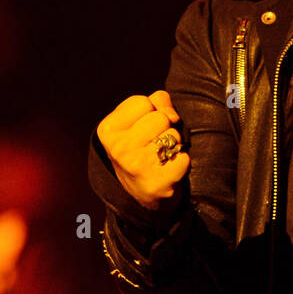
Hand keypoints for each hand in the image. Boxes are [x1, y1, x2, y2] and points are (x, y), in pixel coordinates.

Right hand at [96, 90, 189, 211]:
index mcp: (108, 130)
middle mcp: (118, 149)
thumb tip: (172, 116)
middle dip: (164, 128)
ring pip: (173, 136)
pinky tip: (168, 170)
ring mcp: (136, 167)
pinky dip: (182, 162)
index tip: (144, 128)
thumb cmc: (144, 147)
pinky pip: (184, 158)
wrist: (145, 192)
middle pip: (160, 118)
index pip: (143, 102)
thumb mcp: (141, 119)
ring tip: (161, 156)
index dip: (151, 112)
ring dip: (174, 144)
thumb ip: (158, 102)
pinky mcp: (156, 183)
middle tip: (155, 144)